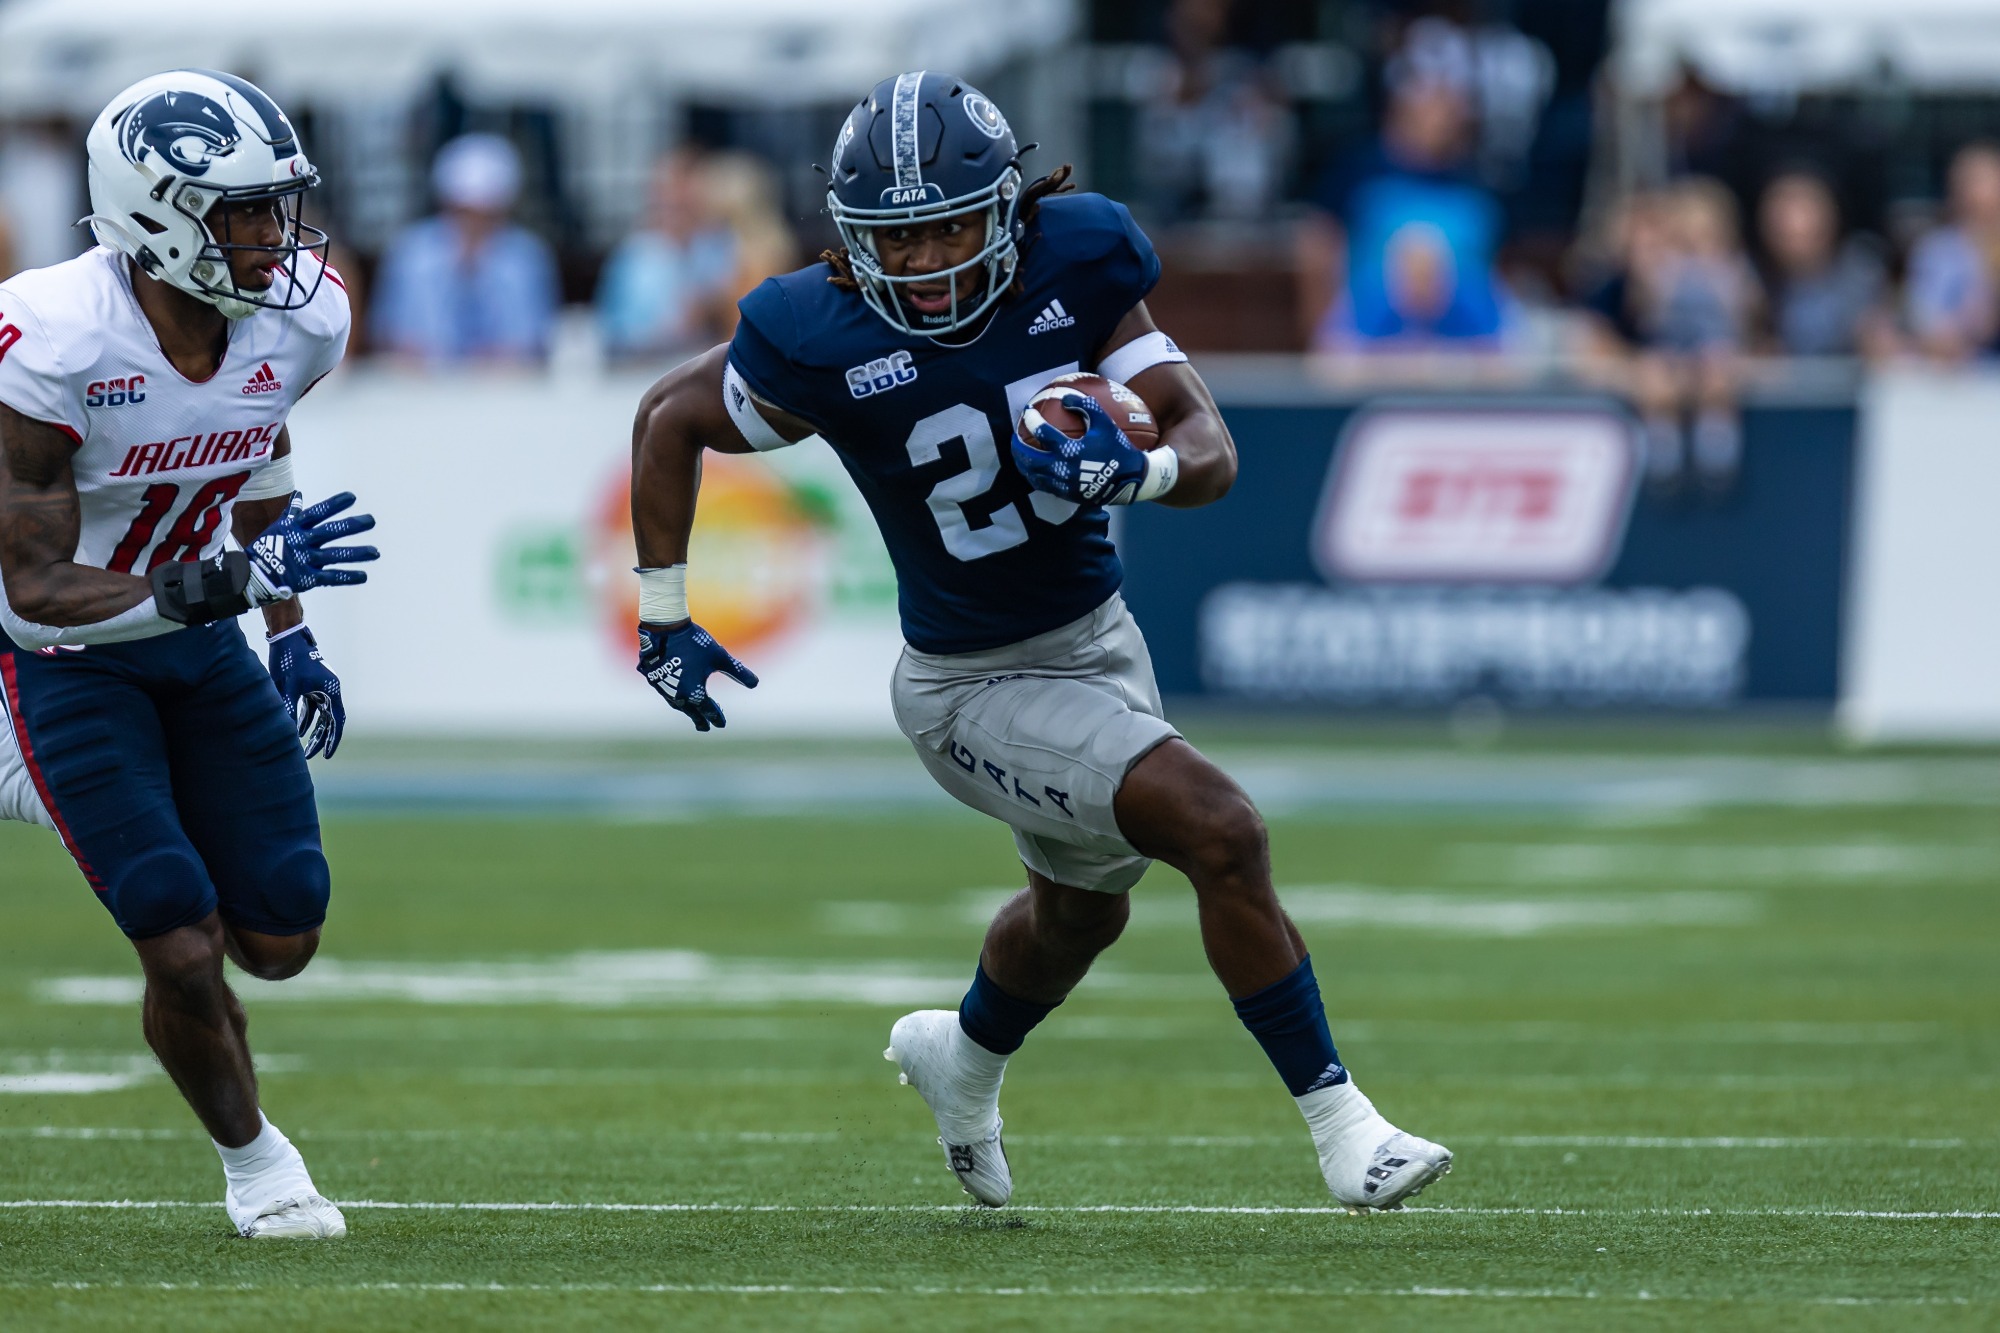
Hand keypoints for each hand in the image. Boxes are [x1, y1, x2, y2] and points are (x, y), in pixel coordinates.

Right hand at [247, 492, 379, 603]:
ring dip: (357, 553)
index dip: (334, 505)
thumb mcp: (278, 527)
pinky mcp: (308, 578)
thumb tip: (299, 494)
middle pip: (330, 531)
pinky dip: (348, 577)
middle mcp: (302, 541)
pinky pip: (332, 577)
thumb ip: (293, 513)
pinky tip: (364, 576)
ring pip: (335, 554)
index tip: (352, 497)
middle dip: (352, 525)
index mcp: (295, 527)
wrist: (252, 574)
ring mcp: (305, 559)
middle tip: (371, 521)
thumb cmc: (267, 548)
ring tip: (375, 552)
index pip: (318, 512)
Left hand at [267, 624, 344, 758]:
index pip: (337, 721)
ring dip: (313, 730)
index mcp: (331, 690)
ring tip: (303, 747)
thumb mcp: (288, 687)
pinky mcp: (310, 683)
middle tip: (311, 756)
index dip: (333, 739)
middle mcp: (329, 689)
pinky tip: (298, 729)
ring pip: (320, 714)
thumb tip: (289, 732)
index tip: (326, 755)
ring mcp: (320, 686)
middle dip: (321, 739)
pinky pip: (312, 706)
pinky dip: (306, 718)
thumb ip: (290, 710)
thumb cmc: (290, 659)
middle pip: (329, 720)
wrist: (287, 635)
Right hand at [638, 620, 758, 731]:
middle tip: (704, 728)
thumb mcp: (720, 657)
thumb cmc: (695, 642)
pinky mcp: (653, 678)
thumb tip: (755, 684)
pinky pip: (665, 693)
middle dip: (699, 720)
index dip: (716, 717)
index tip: (722, 725)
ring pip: (676, 704)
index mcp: (694, 693)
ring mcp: (662, 687)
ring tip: (691, 713)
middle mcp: (677, 695)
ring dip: (686, 709)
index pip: (708, 710)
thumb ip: (738, 672)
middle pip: (690, 712)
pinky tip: (676, 694)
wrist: (665, 627)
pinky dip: (674, 697)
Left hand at [1014, 392, 1149, 505]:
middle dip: (1017, 447)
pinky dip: (1034, 476)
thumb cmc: (1117, 449)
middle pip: (1029, 458)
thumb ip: (1086, 407)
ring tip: (1019, 455)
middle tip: (1014, 438)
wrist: (1129, 480)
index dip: (1031, 420)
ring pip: (1033, 475)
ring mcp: (1062, 484)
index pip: (1042, 432)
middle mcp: (1062, 469)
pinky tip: (1033, 469)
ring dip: (1022, 463)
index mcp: (1069, 450)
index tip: (1027, 413)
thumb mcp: (1105, 423)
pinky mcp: (1066, 494)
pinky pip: (1043, 485)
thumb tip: (1066, 398)